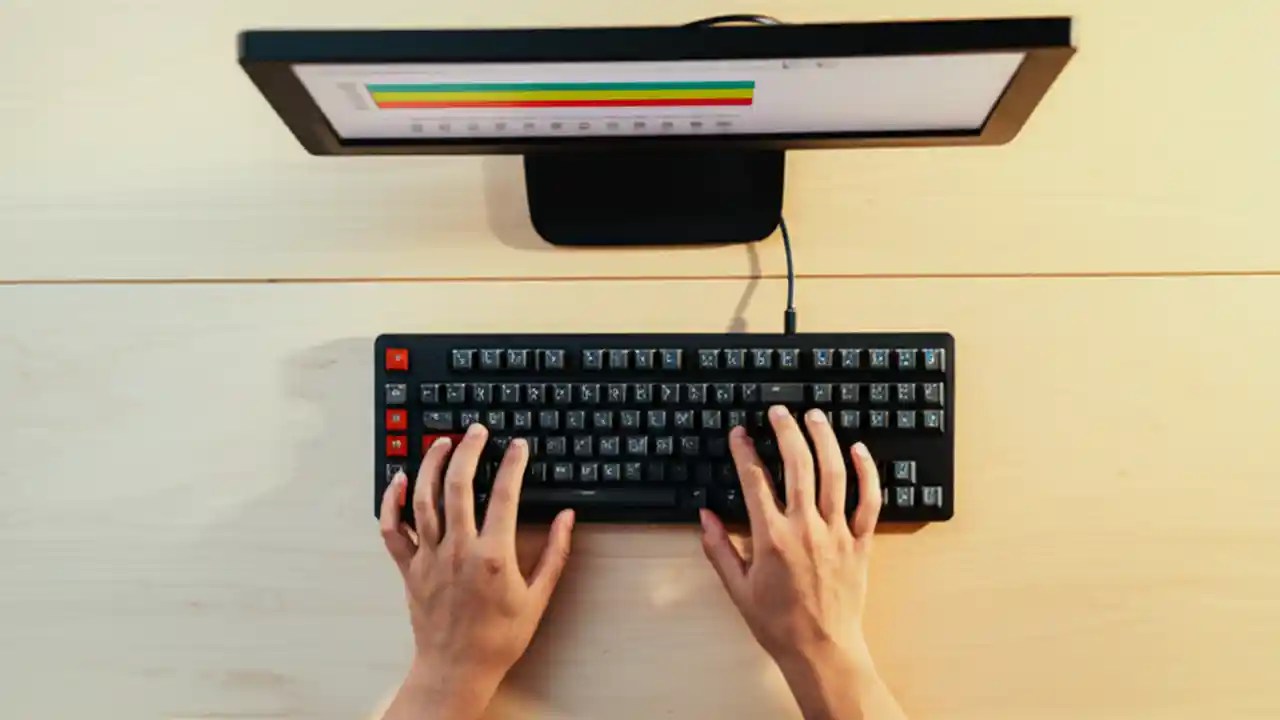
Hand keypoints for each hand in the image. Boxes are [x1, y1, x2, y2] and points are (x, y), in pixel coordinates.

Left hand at [378, 424, 575, 719]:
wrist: (457, 670)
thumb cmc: (498, 638)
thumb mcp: (538, 597)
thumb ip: (556, 553)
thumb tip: (568, 519)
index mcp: (493, 556)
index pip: (505, 495)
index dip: (513, 464)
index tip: (518, 446)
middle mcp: (458, 550)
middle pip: (458, 486)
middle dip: (468, 450)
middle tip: (477, 431)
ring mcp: (429, 557)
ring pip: (423, 499)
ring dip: (431, 465)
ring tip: (442, 443)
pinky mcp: (409, 568)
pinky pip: (392, 529)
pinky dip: (391, 502)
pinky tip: (399, 480)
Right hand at [700, 405, 906, 719]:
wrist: (822, 650)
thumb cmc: (778, 624)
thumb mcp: (738, 588)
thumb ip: (718, 548)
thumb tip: (704, 516)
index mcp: (772, 539)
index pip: (755, 481)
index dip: (744, 451)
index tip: (739, 433)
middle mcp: (806, 529)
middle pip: (797, 465)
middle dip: (786, 431)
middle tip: (778, 412)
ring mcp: (837, 533)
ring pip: (834, 474)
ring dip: (824, 439)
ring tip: (815, 417)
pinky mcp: (861, 542)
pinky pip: (869, 500)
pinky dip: (866, 472)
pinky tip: (859, 449)